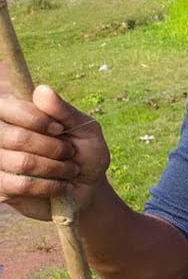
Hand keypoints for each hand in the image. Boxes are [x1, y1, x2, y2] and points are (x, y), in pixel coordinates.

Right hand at [0, 85, 110, 219]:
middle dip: (53, 148)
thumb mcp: (84, 129)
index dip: (36, 119)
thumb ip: (64, 110)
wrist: (88, 188)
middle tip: (69, 152)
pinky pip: (22, 185)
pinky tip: (60, 185)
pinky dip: (50, 185)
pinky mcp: (1, 187)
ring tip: (69, 169)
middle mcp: (0, 135)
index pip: (6, 107)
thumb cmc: (85, 153)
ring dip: (56, 168)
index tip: (60, 129)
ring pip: (23, 162)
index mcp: (15, 115)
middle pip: (17, 137)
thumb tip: (42, 90)